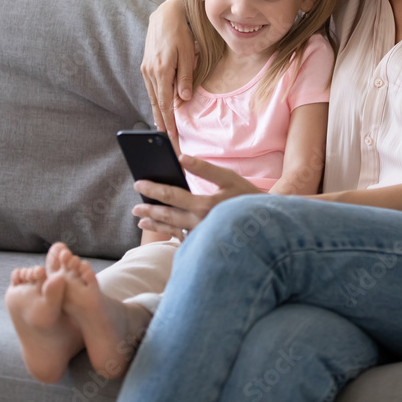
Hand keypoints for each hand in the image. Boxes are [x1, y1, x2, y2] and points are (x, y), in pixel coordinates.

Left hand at [131, 155, 263, 237]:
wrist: (266, 223)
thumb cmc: (247, 197)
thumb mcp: (228, 178)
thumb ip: (204, 168)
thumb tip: (181, 158)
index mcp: (204, 205)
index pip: (171, 195)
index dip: (153, 188)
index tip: (138, 182)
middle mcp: (200, 223)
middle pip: (167, 215)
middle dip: (149, 209)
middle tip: (135, 207)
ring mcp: (202, 236)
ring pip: (172, 229)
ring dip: (155, 224)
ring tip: (141, 221)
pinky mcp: (206, 243)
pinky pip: (183, 240)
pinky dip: (171, 234)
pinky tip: (164, 231)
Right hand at [140, 0, 195, 142]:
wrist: (165, 15)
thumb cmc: (180, 33)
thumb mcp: (188, 54)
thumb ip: (185, 77)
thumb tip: (183, 99)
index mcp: (161, 71)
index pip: (165, 104)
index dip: (169, 123)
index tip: (172, 138)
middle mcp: (150, 73)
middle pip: (156, 105)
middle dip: (162, 124)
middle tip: (166, 141)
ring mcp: (146, 70)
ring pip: (152, 98)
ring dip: (157, 114)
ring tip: (162, 130)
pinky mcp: (146, 66)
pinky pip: (151, 89)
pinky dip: (155, 102)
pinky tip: (158, 109)